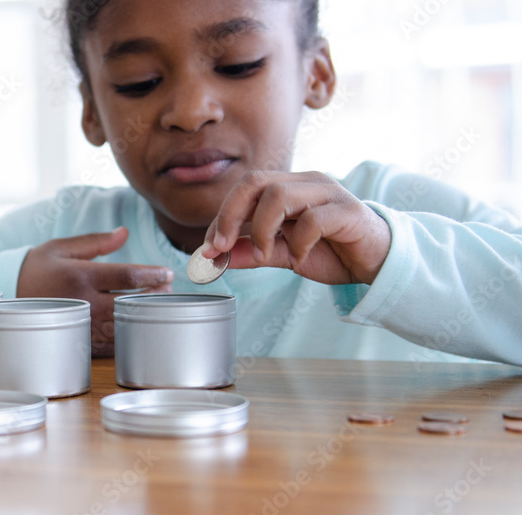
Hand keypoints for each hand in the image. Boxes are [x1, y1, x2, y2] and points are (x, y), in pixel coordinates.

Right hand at [17, 228, 173, 356]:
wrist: (9, 297)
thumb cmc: (38, 269)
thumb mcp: (61, 248)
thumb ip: (96, 242)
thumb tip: (124, 233)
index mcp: (81, 276)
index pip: (127, 276)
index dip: (152, 275)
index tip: (167, 273)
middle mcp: (83, 302)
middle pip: (131, 302)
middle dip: (155, 296)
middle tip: (168, 291)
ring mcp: (82, 324)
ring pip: (124, 325)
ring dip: (145, 316)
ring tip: (157, 307)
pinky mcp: (78, 341)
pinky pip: (109, 344)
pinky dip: (127, 335)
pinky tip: (138, 326)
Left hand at [202, 171, 392, 284]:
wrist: (378, 262)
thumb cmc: (333, 252)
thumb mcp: (284, 255)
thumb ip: (253, 252)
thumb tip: (217, 257)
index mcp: (288, 187)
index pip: (244, 189)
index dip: (220, 217)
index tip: (208, 249)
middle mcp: (306, 182)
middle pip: (255, 181)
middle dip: (229, 215)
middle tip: (220, 247)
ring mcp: (328, 193)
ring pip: (278, 196)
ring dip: (261, 230)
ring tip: (264, 255)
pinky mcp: (348, 211)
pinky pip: (312, 220)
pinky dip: (298, 242)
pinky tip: (301, 257)